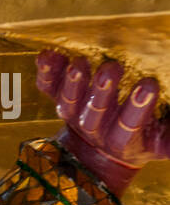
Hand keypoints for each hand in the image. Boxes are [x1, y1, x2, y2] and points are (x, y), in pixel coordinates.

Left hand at [37, 50, 169, 195]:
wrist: (101, 148)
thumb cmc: (146, 136)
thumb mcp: (164, 141)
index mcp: (123, 139)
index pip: (128, 126)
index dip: (136, 109)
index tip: (148, 86)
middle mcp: (94, 128)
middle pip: (95, 113)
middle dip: (103, 91)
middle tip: (111, 69)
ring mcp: (73, 113)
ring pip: (69, 101)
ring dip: (73, 82)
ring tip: (80, 63)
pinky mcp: (58, 98)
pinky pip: (48, 88)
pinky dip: (47, 72)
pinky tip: (47, 56)